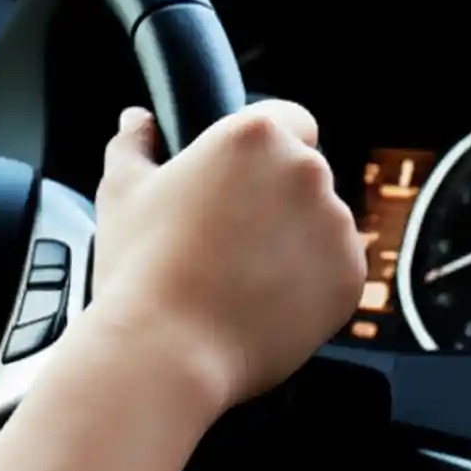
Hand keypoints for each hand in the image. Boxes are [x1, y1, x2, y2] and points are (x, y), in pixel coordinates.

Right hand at [89, 100, 364, 412]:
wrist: (166, 352)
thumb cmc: (139, 267)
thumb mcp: (121, 190)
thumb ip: (133, 142)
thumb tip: (139, 120)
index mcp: (253, 136)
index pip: (287, 118)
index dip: (265, 147)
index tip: (238, 178)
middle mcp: (305, 171)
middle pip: (304, 171)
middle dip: (275, 196)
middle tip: (227, 235)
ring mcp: (335, 226)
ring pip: (322, 222)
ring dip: (294, 239)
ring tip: (239, 276)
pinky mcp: (350, 278)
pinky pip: (334, 269)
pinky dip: (308, 282)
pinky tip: (261, 300)